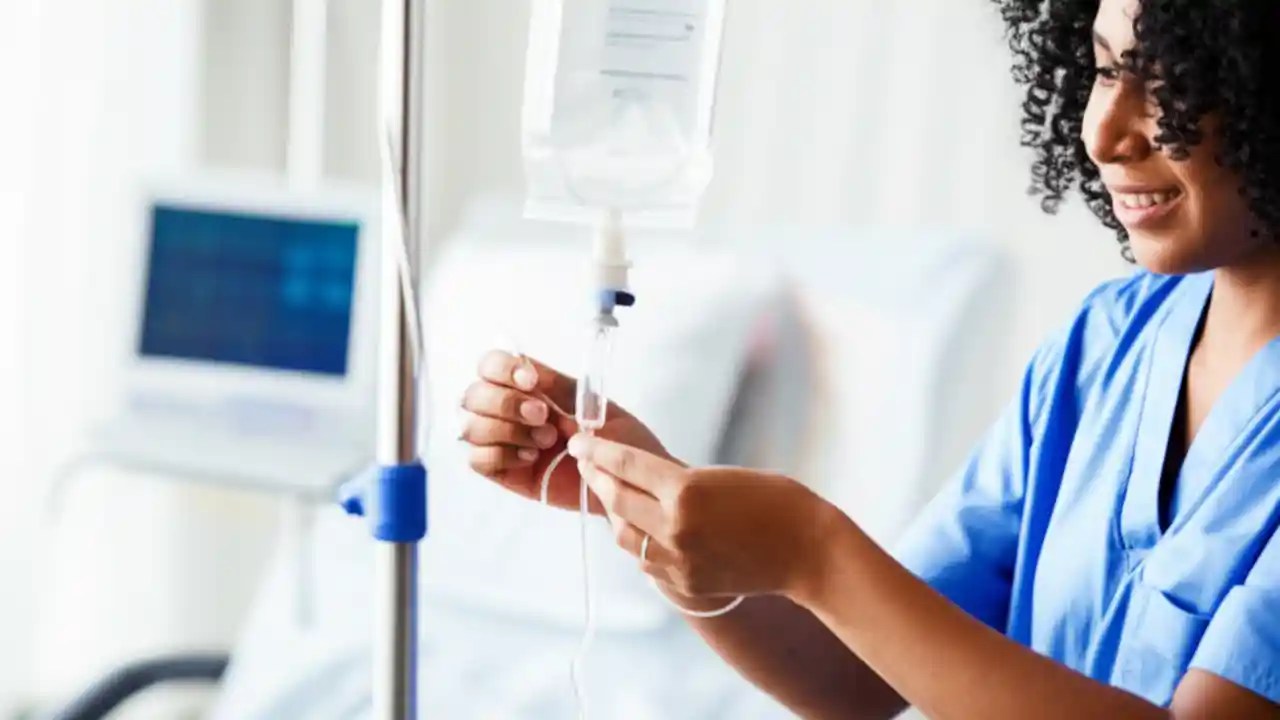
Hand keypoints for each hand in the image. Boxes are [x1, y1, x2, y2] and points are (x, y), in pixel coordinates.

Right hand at [461, 349, 668, 512]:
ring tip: (546, 441)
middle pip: (473, 395)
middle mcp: (506, 411)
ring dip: (507, 430)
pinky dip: (502, 455)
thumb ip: (558, 386)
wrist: (626, 478)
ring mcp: (502, 442)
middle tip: (544, 417)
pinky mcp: (503, 472)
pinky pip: (478, 460)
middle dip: (505, 403)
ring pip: (471, 427)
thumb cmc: (613, 437)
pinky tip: (531, 459)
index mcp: (526, 387)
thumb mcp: (592, 404)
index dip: (501, 368)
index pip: (490, 365)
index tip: (531, 381)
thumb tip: (527, 365)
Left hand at [567, 435, 840, 601]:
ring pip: (625, 535)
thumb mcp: (722, 476)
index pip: (626, 466)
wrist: (809, 551)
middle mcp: (674, 528)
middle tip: (588, 463)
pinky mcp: (685, 584)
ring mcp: (678, 561)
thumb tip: (638, 478)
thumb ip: (678, 481)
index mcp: (685, 491)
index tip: (580, 441)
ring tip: (612, 494)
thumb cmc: (777, 501)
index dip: (598, 451)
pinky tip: (641, 527)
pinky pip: (646, 561)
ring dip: (615, 513)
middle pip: (617, 500)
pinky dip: (638, 542)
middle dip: (598, 478)